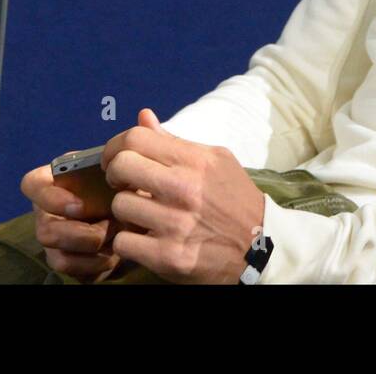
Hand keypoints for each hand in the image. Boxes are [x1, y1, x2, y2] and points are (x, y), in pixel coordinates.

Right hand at [21, 162, 123, 282]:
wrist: (134, 211)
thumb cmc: (121, 184)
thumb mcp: (119, 171)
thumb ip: (114, 170)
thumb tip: (118, 180)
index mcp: (53, 183)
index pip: (32, 185)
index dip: (51, 198)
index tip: (79, 206)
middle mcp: (47, 214)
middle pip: (45, 231)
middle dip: (80, 234)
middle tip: (109, 226)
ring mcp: (54, 242)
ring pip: (58, 258)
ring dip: (92, 250)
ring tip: (116, 237)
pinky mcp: (68, 262)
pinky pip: (75, 273)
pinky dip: (98, 265)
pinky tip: (115, 253)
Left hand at [101, 108, 267, 284]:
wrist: (261, 246)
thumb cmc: (235, 200)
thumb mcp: (216, 161)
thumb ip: (175, 142)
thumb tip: (143, 117)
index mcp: (195, 161)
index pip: (136, 138)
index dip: (116, 146)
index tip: (116, 158)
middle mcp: (184, 189)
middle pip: (121, 166)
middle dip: (114, 174)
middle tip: (123, 184)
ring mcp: (175, 224)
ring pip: (119, 206)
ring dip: (126, 211)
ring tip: (142, 213)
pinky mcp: (168, 256)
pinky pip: (124, 242)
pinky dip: (129, 241)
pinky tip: (144, 238)